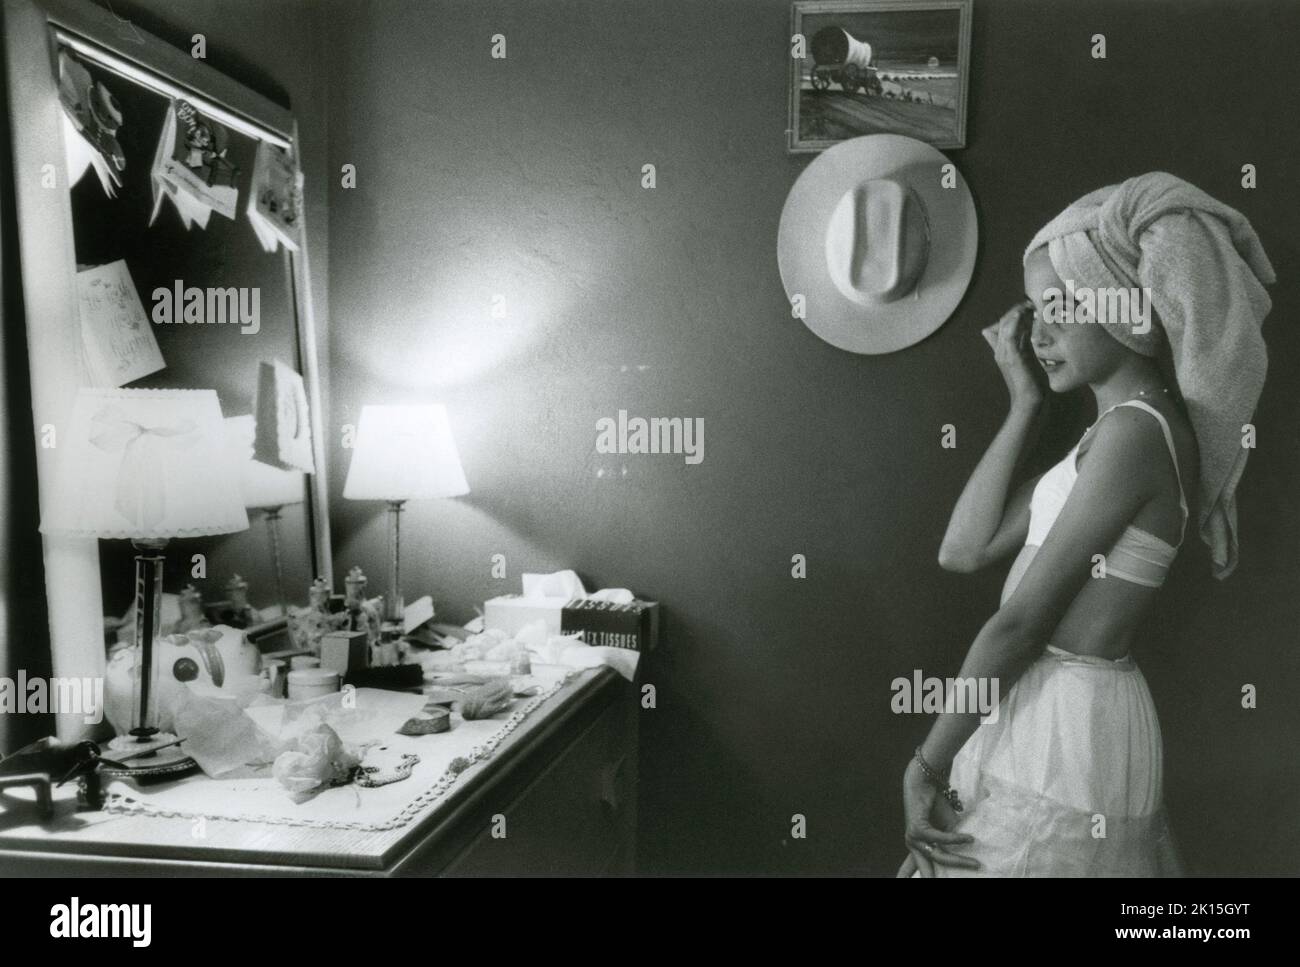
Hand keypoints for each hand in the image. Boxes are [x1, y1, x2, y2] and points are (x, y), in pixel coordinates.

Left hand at [901, 757, 978, 876]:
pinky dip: (956, 839)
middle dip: (931, 879)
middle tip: (948, 878)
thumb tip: (967, 858)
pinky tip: (969, 839)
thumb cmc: (935, 805)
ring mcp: (914, 838)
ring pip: (939, 855)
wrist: (924, 783)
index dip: (908, 877)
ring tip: (977, 864)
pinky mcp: (918, 829)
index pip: (912, 868)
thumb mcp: (946, 829)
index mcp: (918, 848)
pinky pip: (940, 839)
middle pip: (927, 870)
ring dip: (960, 860)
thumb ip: (952, 844)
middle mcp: (913, 846)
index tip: (902, 883)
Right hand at [981, 300, 1041, 411]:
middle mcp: (1000, 350)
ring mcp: (1003, 354)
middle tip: (1030, 303)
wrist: (1029, 402)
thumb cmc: (1032, 384)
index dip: (1014, 314)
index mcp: (1002, 351)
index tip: (1029, 307)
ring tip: (1028, 305)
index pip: (1003, 325)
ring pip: (1004, 325)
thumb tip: (1029, 332)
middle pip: (1002, 322)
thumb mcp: (1029, 361)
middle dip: (1016, 310)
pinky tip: (1023, 314)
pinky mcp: (1011, 357)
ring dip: (1016, 312)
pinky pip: (1009, 334)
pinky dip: (1014, 322)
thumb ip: (1026, 346)